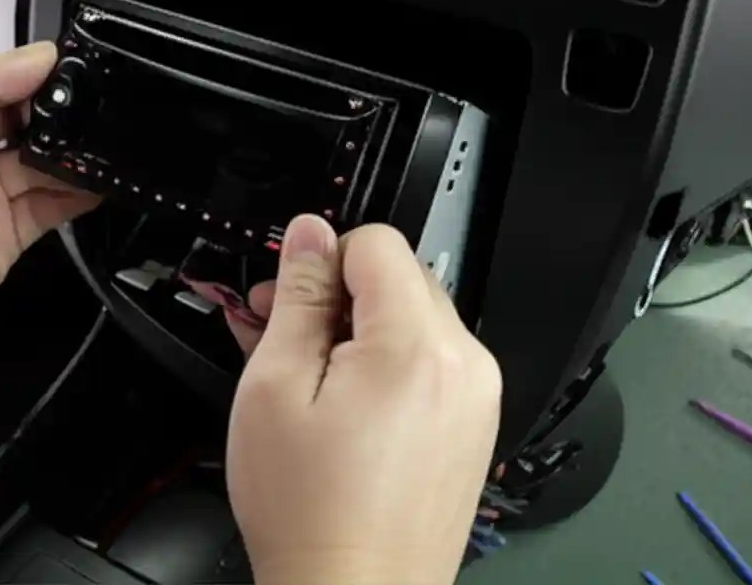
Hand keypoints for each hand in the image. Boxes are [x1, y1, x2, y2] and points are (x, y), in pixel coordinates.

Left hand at [0, 43, 99, 383]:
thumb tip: (28, 59)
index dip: (34, 75)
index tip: (72, 71)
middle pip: (27, 123)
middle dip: (63, 116)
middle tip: (95, 112)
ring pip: (45, 166)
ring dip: (75, 157)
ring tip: (104, 149)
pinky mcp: (3, 240)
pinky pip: (52, 209)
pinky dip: (79, 197)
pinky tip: (98, 187)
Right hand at [225, 216, 502, 584]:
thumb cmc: (312, 515)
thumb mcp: (275, 389)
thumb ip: (298, 299)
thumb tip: (307, 236)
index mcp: (417, 348)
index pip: (378, 242)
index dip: (322, 259)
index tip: (289, 294)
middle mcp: (464, 366)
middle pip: (401, 277)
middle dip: (339, 296)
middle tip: (284, 336)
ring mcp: (477, 398)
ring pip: (416, 320)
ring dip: (362, 333)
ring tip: (309, 382)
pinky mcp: (474, 426)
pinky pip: (432, 365)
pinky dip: (388, 368)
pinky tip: (342, 408)